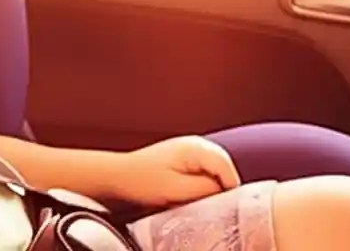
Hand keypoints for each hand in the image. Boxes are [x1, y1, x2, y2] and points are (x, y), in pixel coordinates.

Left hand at [107, 136, 241, 207]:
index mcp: (196, 148)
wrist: (120, 175)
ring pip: (214, 167)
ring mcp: (190, 147)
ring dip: (212, 183)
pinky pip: (204, 168)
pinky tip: (192, 191)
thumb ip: (205, 189)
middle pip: (223, 166)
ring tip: (200, 199)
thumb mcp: (177, 190)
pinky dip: (203, 180)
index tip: (225, 207)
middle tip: (213, 205)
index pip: (226, 167)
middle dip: (221, 185)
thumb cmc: (143, 181)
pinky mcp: (184, 154)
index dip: (229, 188)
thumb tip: (223, 191)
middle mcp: (196, 142)